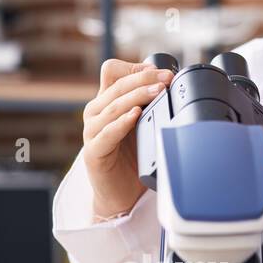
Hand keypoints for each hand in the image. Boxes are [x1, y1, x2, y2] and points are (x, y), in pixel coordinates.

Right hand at [82, 58, 173, 218]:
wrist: (121, 194)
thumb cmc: (133, 158)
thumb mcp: (143, 124)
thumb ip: (149, 104)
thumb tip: (171, 83)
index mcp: (106, 102)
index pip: (111, 71)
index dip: (134, 67)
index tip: (159, 71)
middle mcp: (95, 113)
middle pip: (116, 85)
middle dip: (144, 79)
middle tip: (166, 79)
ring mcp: (92, 132)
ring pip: (112, 106)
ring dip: (137, 96)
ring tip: (157, 92)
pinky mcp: (93, 152)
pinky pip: (106, 134)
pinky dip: (122, 122)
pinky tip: (136, 116)